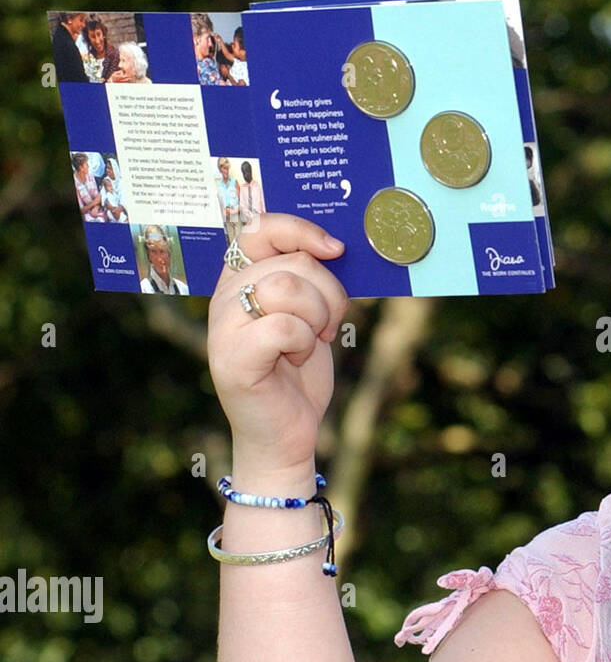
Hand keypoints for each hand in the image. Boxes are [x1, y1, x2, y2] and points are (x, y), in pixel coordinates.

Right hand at [207, 213, 348, 473]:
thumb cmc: (298, 372)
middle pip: (293, 263)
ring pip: (289, 288)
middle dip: (329, 294)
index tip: (335, 249)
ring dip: (318, 318)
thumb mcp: (309, 315)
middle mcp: (225, 297)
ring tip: (312, 342)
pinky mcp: (233, 359)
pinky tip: (296, 360)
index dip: (300, 230)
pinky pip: (285, 327)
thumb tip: (334, 245)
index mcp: (240, 279)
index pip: (260, 228)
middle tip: (327, 326)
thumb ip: (309, 279)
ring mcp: (224, 328)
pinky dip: (305, 343)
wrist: (285, 432)